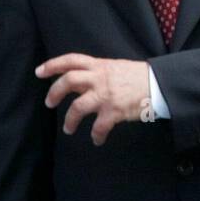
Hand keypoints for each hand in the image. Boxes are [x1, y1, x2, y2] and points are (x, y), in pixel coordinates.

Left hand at [36, 54, 150, 144]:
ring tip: (68, 129)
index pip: (71, 60)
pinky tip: (97, 140)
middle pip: (68, 81)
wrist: (159, 84)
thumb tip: (83, 79)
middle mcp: (99, 78)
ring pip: (77, 108)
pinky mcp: (114, 111)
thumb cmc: (139, 76)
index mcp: (100, 66)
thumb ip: (99, 71)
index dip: (53, 65)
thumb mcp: (116, 67)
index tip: (39, 72)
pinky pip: (99, 127)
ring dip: (69, 121)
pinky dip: (96, 136)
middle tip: (49, 103)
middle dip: (54, 93)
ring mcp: (106, 95)